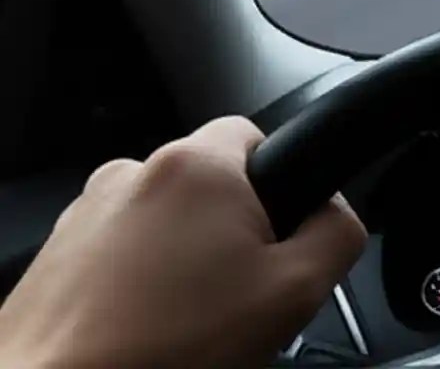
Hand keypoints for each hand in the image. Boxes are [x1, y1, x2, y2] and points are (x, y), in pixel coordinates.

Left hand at [0, 116, 366, 368]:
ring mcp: (87, 213)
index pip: (259, 135)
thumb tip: (338, 213)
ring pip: (166, 222)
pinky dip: (139, 283)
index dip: (282, 187)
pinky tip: (149, 329)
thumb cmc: (165, 351)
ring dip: (184, 258)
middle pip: (212, 185)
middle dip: (233, 232)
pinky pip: (121, 253)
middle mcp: (134, 174)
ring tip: (188, 322)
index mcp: (196, 168)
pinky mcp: (58, 255)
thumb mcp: (295, 293)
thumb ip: (337, 233)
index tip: (281, 237)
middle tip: (241, 294)